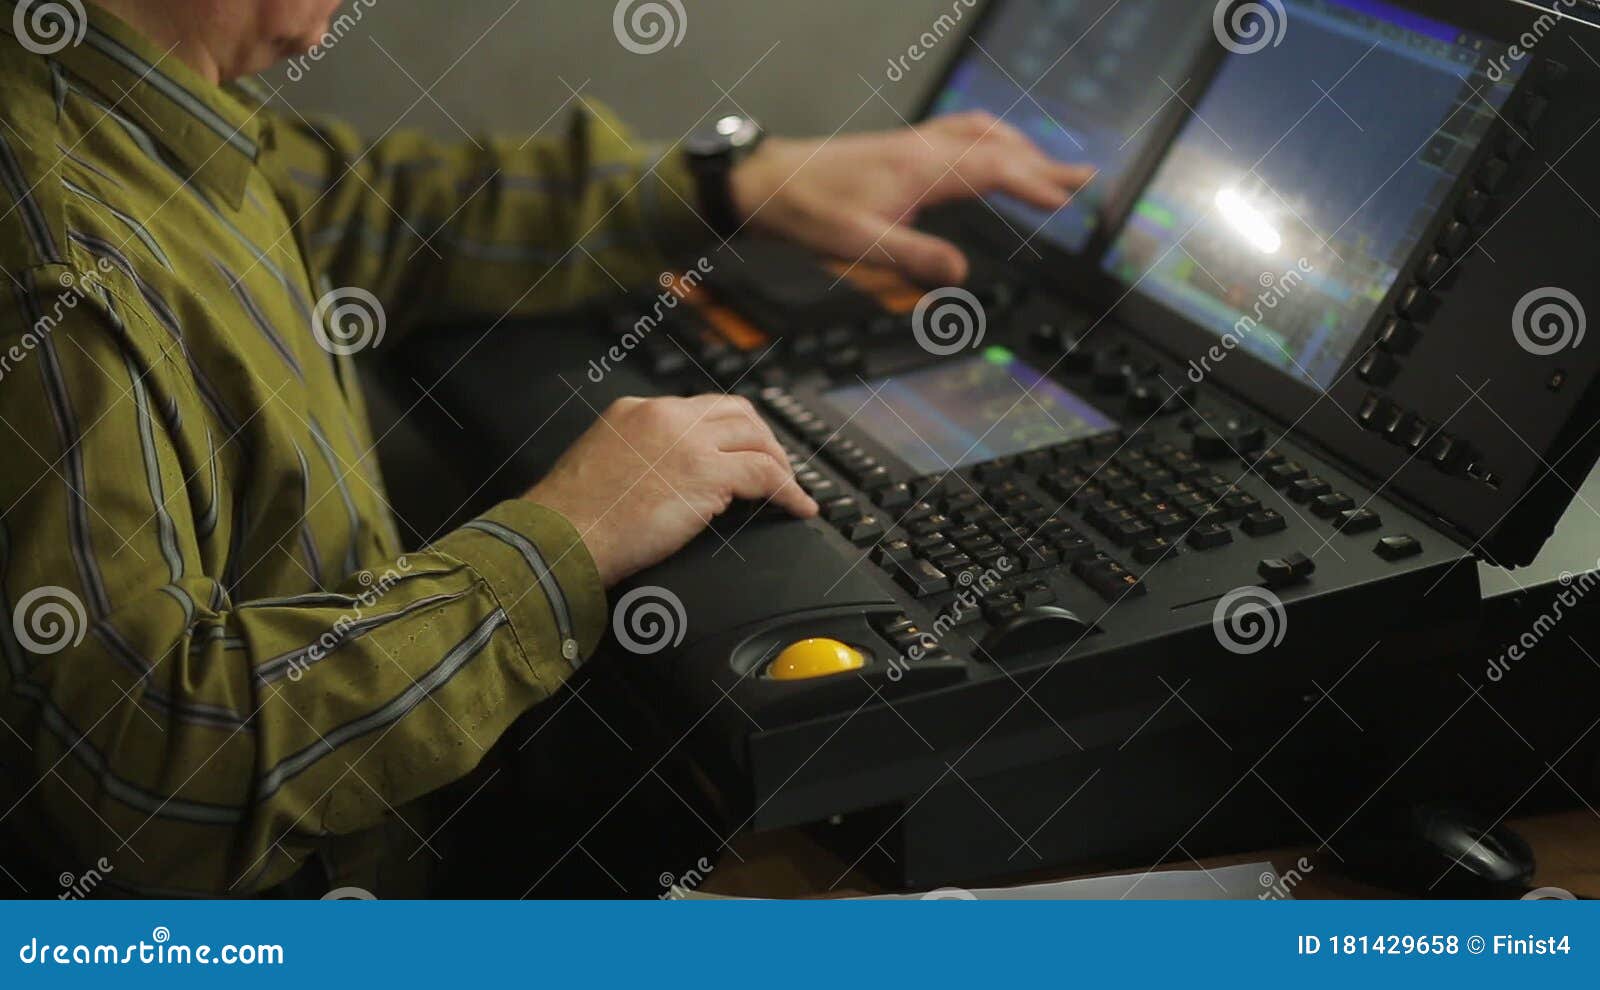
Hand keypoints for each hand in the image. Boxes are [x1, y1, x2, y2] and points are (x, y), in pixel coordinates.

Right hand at [525, 395, 817, 586]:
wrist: (559, 537)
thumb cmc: (568, 521)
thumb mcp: (600, 467)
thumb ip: (635, 459)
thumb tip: (665, 480)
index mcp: (635, 410)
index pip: (698, 408)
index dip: (728, 431)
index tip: (742, 450)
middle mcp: (664, 415)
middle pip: (736, 412)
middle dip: (763, 438)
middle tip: (777, 466)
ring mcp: (688, 441)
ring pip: (757, 437)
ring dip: (780, 463)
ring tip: (790, 488)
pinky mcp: (707, 473)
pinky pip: (767, 474)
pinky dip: (790, 490)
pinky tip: (798, 507)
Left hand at [729, 111, 1093, 285]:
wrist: (769, 182)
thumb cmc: (809, 210)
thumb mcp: (861, 245)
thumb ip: (915, 258)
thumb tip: (961, 272)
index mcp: (920, 169)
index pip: (993, 169)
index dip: (1034, 183)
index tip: (1067, 199)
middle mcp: (922, 149)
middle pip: (997, 147)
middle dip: (1043, 164)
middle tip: (1084, 179)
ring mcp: (913, 144)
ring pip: (981, 133)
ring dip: (1020, 147)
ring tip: (1049, 166)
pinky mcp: (902, 148)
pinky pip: (960, 133)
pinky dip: (990, 141)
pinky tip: (990, 153)